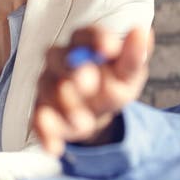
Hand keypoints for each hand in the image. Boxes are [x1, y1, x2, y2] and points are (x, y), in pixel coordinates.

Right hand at [34, 26, 152, 154]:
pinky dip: (45, 133)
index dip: (96, 40)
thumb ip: (134, 55)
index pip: (86, 34)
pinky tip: (55, 147)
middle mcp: (60, 59)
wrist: (96, 112)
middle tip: (89, 83)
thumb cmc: (112, 83)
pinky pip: (37, 118)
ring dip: (65, 105)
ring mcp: (48, 84)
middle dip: (73, 70)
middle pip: (58, 57)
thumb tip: (142, 32)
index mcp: (84, 43)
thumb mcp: (129, 72)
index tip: (109, 48)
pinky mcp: (41, 109)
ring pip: (48, 88)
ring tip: (83, 123)